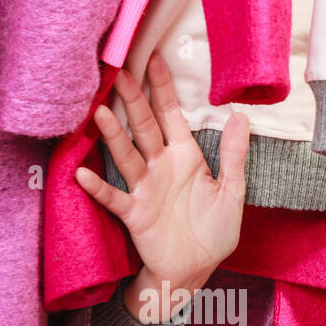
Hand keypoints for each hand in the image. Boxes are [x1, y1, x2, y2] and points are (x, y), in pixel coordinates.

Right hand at [74, 51, 248, 315]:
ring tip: (99, 113)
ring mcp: (145, 188)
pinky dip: (99, 187)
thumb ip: (234, 156)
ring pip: (127, 155)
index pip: (172, 116)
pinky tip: (83, 173)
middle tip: (120, 72)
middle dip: (133, 101)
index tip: (154, 57)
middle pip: (144, 127)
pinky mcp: (135, 212)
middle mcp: (161, 166)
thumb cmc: (214, 232)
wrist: (197, 269)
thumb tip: (241, 117)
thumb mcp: (232, 193)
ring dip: (113, 136)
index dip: (163, 89)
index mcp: (187, 158)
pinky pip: (114, 197)